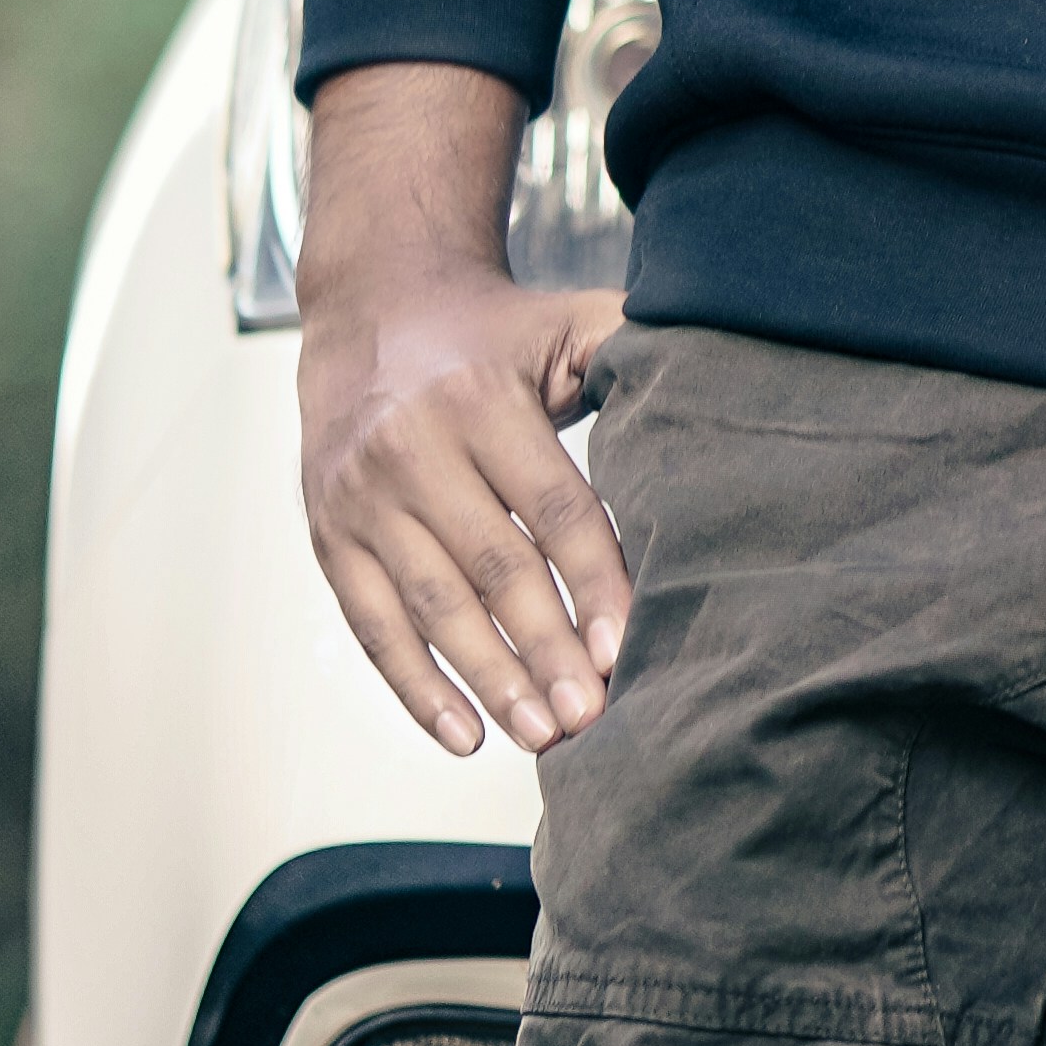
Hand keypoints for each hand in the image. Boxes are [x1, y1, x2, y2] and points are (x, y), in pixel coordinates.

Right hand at [297, 59, 628, 762]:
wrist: (369, 309)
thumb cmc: (487, 335)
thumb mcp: (558, 325)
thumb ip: (626, 351)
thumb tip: (716, 381)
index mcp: (480, 401)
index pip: (552, 507)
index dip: (594, 580)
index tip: (627, 648)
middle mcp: (412, 448)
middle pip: (493, 567)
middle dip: (547, 649)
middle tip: (593, 716)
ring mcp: (362, 498)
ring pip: (432, 606)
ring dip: (490, 679)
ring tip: (543, 735)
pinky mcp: (329, 536)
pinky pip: (371, 626)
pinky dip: (417, 688)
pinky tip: (466, 735)